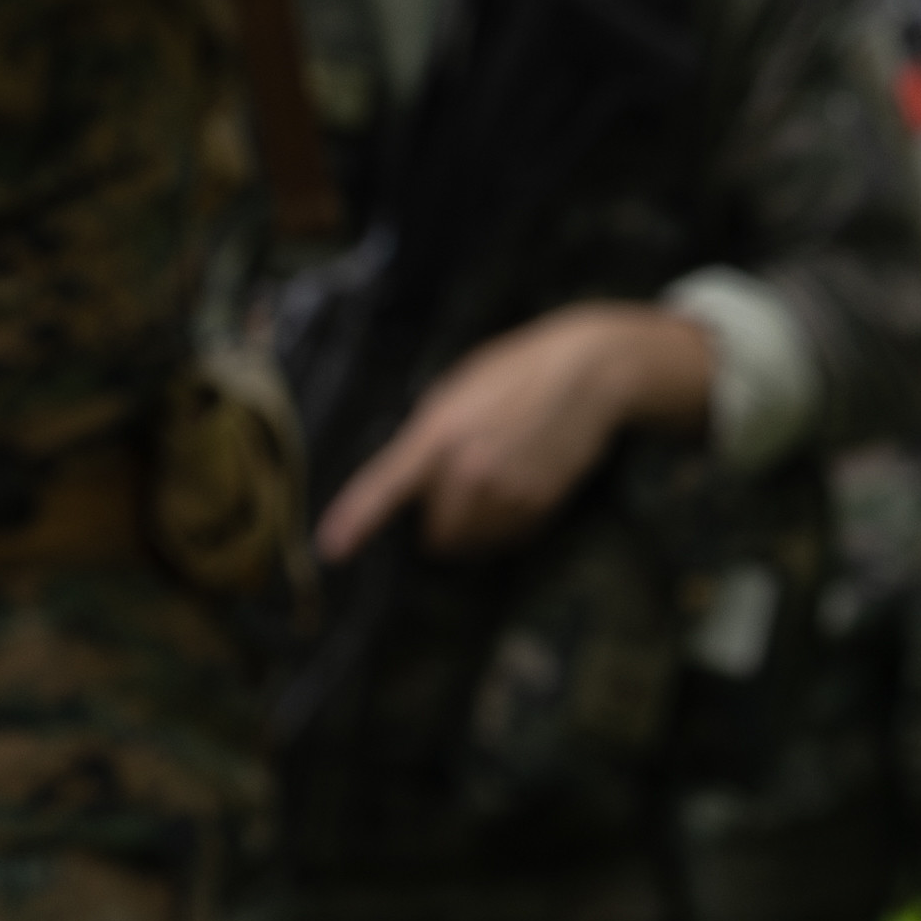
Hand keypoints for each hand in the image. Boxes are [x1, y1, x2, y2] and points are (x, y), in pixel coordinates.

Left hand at [313, 301, 718, 564]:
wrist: (589, 372)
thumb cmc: (517, 371)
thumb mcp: (459, 388)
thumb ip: (429, 434)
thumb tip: (411, 480)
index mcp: (439, 432)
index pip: (386, 486)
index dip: (355, 521)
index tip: (331, 549)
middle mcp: (469, 469)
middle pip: (435, 535)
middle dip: (439, 522)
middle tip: (458, 488)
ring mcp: (507, 493)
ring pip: (472, 542)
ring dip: (475, 526)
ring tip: (495, 479)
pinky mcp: (538, 506)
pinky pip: (508, 538)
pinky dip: (507, 524)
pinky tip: (521, 482)